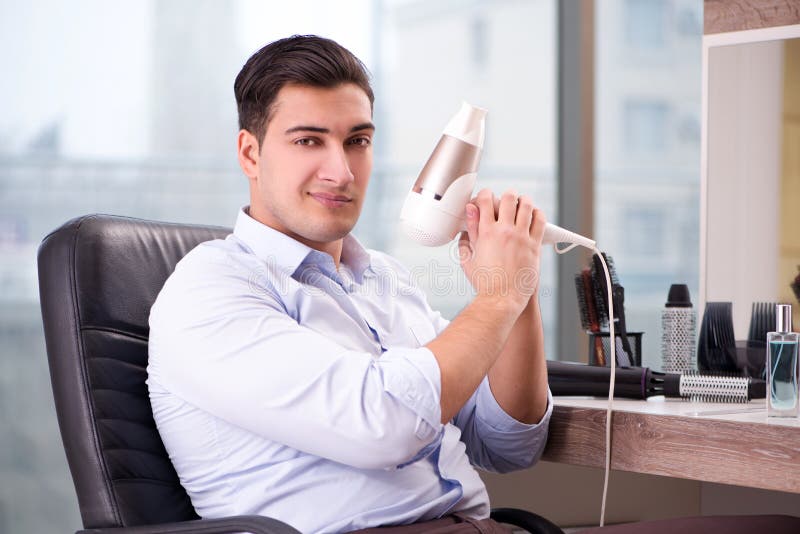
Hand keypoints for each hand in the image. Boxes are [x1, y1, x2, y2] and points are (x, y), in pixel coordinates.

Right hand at [458, 189, 546, 311]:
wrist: (502, 299)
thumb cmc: (485, 282)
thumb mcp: (468, 258)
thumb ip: (467, 235)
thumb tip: (468, 218)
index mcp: (486, 233)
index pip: (485, 200)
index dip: (484, 194)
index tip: (485, 198)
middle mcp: (505, 232)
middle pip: (508, 198)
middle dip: (505, 195)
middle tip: (505, 200)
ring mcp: (521, 238)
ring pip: (526, 206)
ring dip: (523, 200)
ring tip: (521, 203)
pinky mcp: (534, 245)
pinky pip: (540, 221)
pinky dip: (537, 213)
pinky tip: (533, 214)